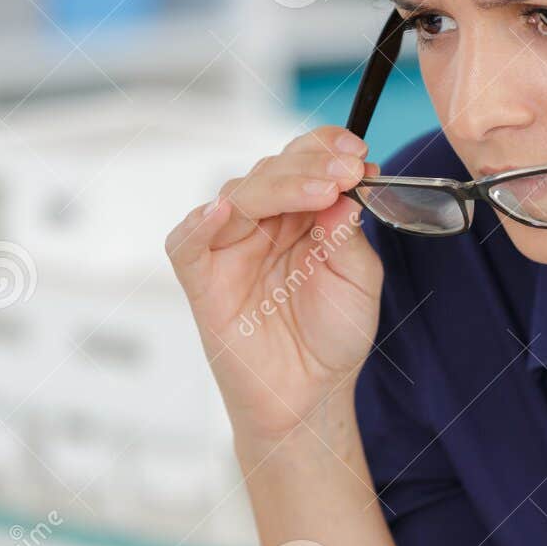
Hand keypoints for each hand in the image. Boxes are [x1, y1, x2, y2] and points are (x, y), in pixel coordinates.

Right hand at [165, 126, 383, 446]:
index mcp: (302, 213)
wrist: (309, 396)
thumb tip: (346, 189)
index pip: (306, 162)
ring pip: (238, 194)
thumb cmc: (333, 337)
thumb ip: (349, 234)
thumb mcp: (358, 279)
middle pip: (272, 169)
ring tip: (318, 190)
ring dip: (278, 185)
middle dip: (310, 165)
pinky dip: (202, 222)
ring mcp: (229, 247)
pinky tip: (226, 210)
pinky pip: (188, 241)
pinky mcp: (201, 278)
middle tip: (344, 172)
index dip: (327, 149)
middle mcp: (264, 222)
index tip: (357, 154)